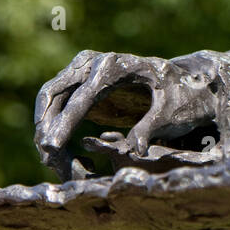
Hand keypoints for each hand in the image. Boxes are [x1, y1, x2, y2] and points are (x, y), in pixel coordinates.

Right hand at [34, 50, 221, 179]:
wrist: (184, 83)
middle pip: (54, 94)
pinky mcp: (80, 88)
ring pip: (49, 101)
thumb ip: (152, 126)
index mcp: (115, 65)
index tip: (53, 146)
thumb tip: (135, 149)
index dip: (66, 121)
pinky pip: (56, 108)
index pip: (84, 93)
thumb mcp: (172, 110)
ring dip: (45, 133)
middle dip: (46, 128)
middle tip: (49, 162)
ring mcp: (82, 73)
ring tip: (55, 166)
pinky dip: (53, 131)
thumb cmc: (182, 95)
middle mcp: (93, 63)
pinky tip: (61, 158)